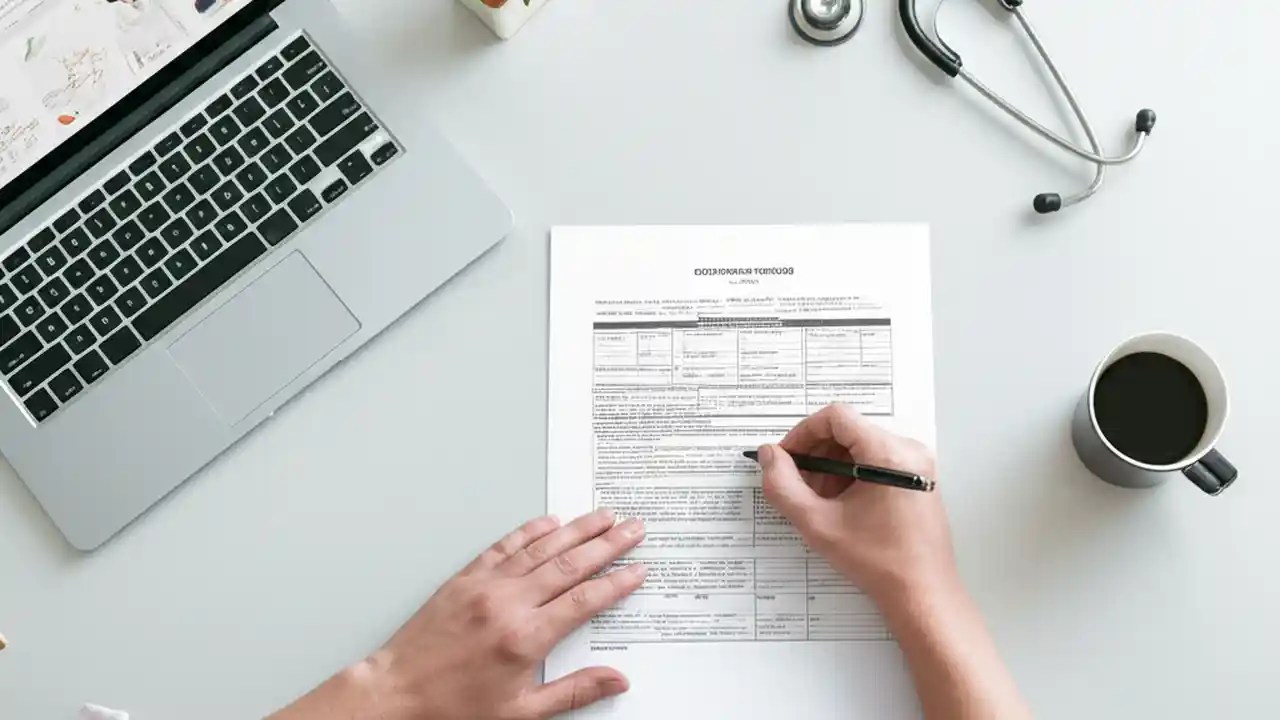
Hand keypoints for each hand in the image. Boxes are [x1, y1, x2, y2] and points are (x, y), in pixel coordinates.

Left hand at [270, 510, 646, 719]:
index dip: (616, 583)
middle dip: (607, 545)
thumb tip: (615, 680)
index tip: (637, 570)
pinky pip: (505, 547)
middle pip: (570, 565)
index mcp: (526, 638)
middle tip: (633, 529)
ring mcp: (486, 586)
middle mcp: (508, 604)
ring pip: (542, 549)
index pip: (585, 601)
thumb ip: (573, 692)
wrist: (397, 693)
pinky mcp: (465, 579)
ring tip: (603, 516)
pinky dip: (530, 532)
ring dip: (577, 530)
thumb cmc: (453, 707)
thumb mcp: (520, 712)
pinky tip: (549, 522)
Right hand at [757, 404, 954, 602]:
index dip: (803, 432)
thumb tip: (769, 455)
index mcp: (888, 454)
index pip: (836, 416)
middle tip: (798, 485)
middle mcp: (908, 450)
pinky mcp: (919, 477)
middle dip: (816, 454)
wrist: (923, 594)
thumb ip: (784, 486)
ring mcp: (918, 463)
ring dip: (832, 466)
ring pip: (860, 445)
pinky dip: (852, 474)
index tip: (786, 458)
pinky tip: (841, 506)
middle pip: (848, 430)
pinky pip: (877, 460)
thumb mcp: (818, 524)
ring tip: (820, 501)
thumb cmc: (878, 562)